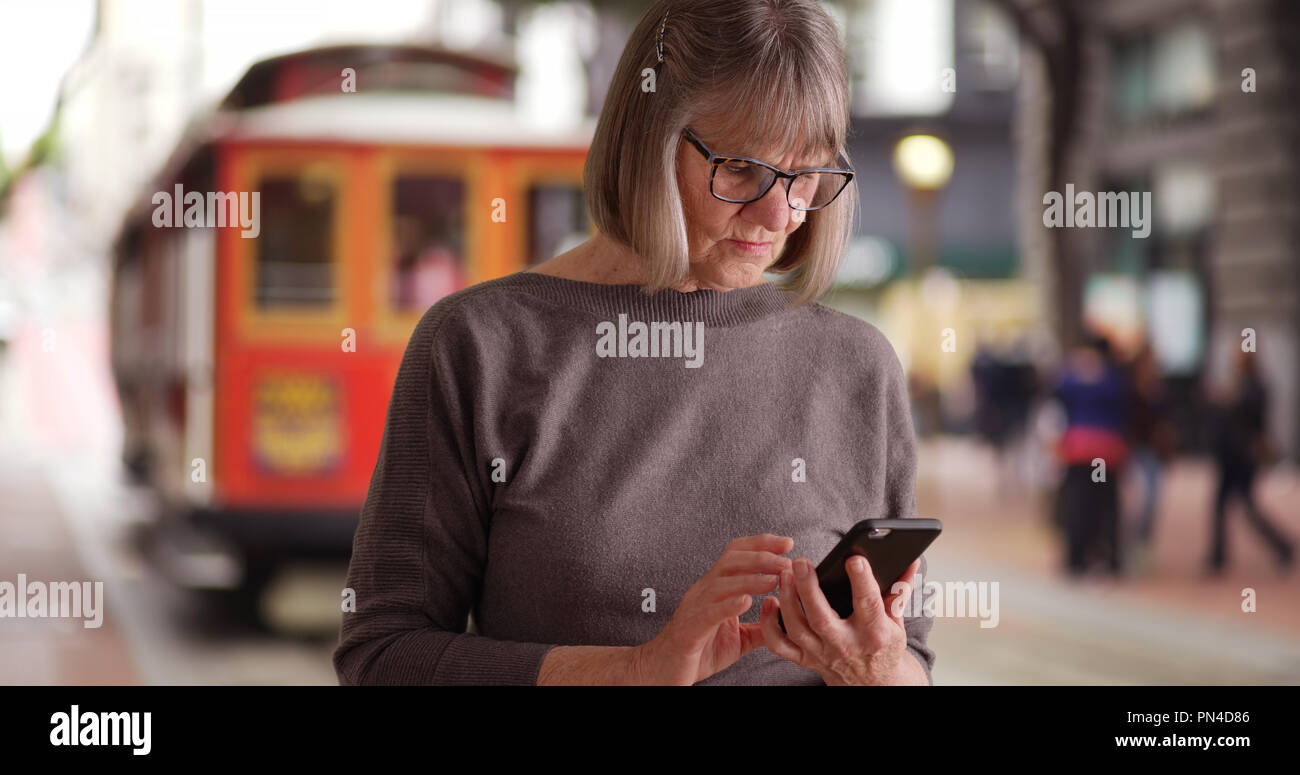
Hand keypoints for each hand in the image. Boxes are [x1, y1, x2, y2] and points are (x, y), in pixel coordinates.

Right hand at [632, 534, 793, 684]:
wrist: (663, 672)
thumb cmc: (697, 652)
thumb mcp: (737, 638)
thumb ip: (760, 626)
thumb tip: (785, 617)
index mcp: (715, 589)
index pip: (736, 555)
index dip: (761, 544)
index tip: (788, 544)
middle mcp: (704, 592)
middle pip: (731, 560)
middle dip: (761, 556)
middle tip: (787, 560)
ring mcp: (695, 608)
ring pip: (721, 583)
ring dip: (751, 578)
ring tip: (774, 578)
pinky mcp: (689, 630)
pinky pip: (708, 613)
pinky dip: (728, 605)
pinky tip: (745, 602)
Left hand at [759, 554, 920, 684]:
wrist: (874, 684)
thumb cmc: (885, 645)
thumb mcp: (897, 619)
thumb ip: (900, 588)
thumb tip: (910, 559)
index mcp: (874, 633)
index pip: (868, 605)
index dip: (862, 581)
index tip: (854, 558)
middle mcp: (846, 645)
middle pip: (822, 617)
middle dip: (809, 589)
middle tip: (801, 562)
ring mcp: (823, 654)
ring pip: (798, 629)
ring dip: (787, 600)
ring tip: (784, 574)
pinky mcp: (806, 659)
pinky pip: (780, 645)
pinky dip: (769, 625)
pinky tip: (768, 601)